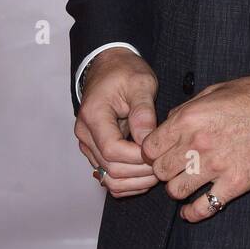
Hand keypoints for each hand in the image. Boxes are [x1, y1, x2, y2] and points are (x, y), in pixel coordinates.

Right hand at [74, 47, 159, 196]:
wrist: (110, 66)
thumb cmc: (125, 72)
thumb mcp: (141, 82)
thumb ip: (143, 111)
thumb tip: (146, 140)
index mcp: (94, 115)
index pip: (112, 149)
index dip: (137, 157)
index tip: (158, 153)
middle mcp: (85, 134)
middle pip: (111, 168)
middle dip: (140, 172)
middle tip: (164, 165)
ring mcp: (88, 145)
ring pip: (108, 178)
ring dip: (134, 182)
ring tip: (157, 172)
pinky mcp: (95, 151)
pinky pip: (108, 176)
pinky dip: (128, 182)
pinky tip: (145, 175)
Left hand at [140, 76, 249, 221]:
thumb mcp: (214, 91)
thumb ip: (186, 108)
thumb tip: (169, 122)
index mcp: (189, 120)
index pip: (150, 148)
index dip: (151, 152)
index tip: (158, 153)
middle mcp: (197, 144)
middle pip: (160, 171)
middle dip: (163, 170)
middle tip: (172, 167)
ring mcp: (215, 166)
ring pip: (176, 191)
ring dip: (177, 189)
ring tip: (184, 183)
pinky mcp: (234, 183)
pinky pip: (204, 207)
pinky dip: (193, 213)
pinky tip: (190, 210)